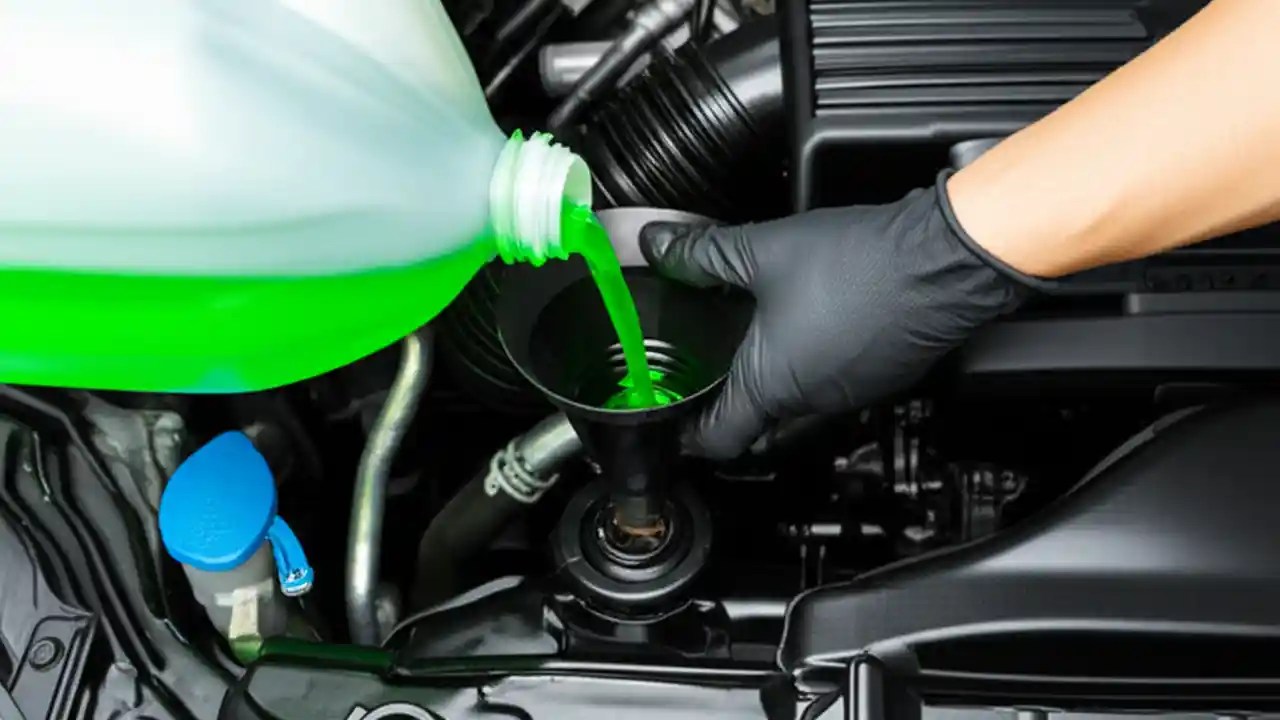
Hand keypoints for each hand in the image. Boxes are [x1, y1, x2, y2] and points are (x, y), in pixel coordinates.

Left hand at [640, 174, 1028, 458]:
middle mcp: (812, 403)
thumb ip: (702, 255)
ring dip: (773, 396)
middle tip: (709, 387)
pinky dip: (813, 376)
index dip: (688, 437)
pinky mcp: (882, 378)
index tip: (674, 420)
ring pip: (799, 414)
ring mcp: (851, 394)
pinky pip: (836, 392)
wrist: (943, 260)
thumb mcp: (762, 250)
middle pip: (758, 434)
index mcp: (772, 386)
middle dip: (730, 417)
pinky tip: (808, 335)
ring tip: (752, 356)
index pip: (718, 442)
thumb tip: (660, 247)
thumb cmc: (861, 264)